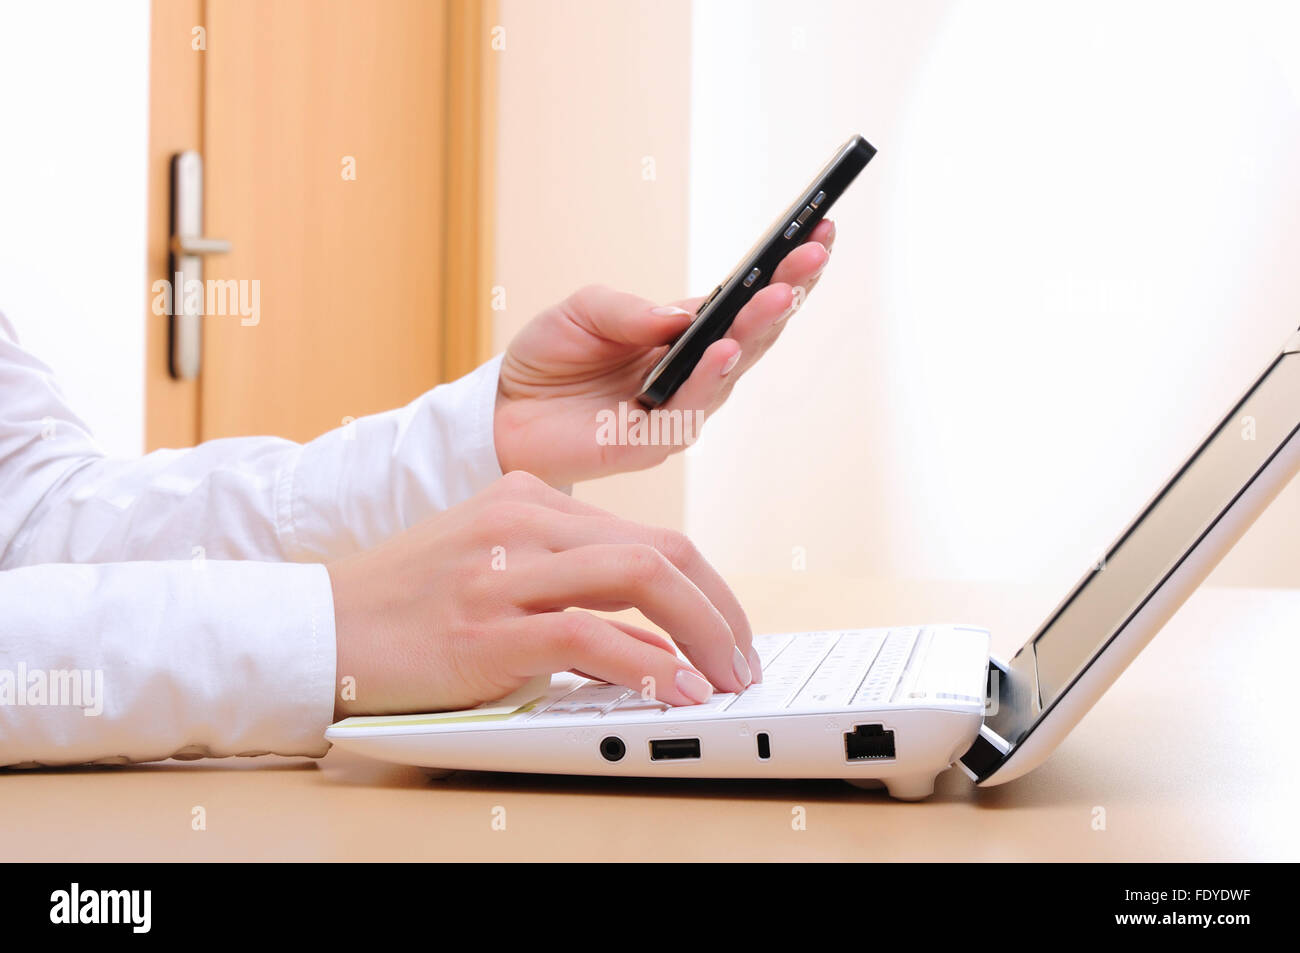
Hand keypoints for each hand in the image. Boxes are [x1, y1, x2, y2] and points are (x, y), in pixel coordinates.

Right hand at [327, 470, 760, 717]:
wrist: (315, 627)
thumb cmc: (403, 607)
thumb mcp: (486, 565)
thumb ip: (559, 579)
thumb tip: (645, 633)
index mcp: (528, 500)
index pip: (647, 536)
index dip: (704, 587)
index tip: (726, 629)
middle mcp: (524, 521)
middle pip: (660, 551)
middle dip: (720, 610)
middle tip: (743, 658)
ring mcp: (506, 570)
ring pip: (640, 579)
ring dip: (703, 634)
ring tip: (727, 678)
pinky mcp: (488, 625)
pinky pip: (591, 635)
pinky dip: (649, 666)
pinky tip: (677, 691)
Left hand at [495, 220, 836, 484]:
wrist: (503, 413)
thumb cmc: (548, 358)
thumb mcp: (583, 311)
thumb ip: (630, 310)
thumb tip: (682, 314)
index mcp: (685, 335)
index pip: (745, 302)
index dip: (784, 270)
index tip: (820, 229)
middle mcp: (693, 372)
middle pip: (754, 334)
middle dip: (788, 291)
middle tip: (813, 255)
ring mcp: (679, 410)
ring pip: (732, 371)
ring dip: (758, 331)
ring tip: (779, 294)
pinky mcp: (652, 443)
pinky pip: (689, 411)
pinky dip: (709, 379)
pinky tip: (725, 349)